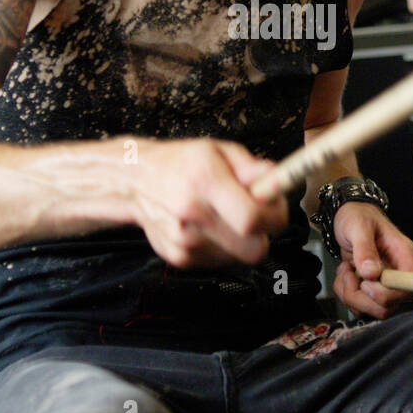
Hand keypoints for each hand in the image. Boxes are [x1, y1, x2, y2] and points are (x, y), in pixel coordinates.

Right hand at [129, 138, 287, 268]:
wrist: (134, 181)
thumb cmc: (180, 163)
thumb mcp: (219, 151)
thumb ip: (252, 168)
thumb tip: (279, 179)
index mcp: (205, 181)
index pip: (252, 219)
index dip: (274, 217)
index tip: (274, 207)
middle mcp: (193, 214)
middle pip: (253, 250)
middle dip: (263, 234)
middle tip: (254, 214)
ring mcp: (184, 241)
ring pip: (240, 257)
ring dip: (241, 239)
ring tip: (223, 215)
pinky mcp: (180, 258)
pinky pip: (220, 261)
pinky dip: (222, 246)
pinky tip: (208, 226)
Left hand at [331, 203, 412, 319]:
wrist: (347, 217)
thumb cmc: (358, 216)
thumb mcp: (358, 226)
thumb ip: (364, 248)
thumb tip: (371, 273)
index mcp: (405, 255)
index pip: (410, 288)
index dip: (389, 294)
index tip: (366, 283)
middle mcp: (399, 272)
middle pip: (390, 305)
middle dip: (362, 296)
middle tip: (349, 274)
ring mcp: (387, 283)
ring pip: (375, 309)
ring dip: (352, 295)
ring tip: (345, 272)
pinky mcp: (374, 289)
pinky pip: (363, 306)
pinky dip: (348, 295)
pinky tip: (346, 276)